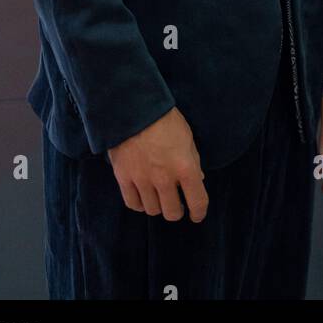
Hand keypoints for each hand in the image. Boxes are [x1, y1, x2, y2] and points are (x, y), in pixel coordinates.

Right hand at [107, 106, 207, 221]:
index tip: (196, 214)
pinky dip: (140, 204)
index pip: (197, 202)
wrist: (133, 107)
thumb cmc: (165, 119)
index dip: (199, 212)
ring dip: (158, 205)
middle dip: (176, 210)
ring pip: (152, 210)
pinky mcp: (124, 178)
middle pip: (172, 212)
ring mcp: (143, 180)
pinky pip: (133, 203)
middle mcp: (164, 179)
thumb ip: (193, 161)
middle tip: (176, 203)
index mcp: (185, 167)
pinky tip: (143, 196)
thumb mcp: (187, 137)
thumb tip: (198, 180)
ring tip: (158, 196)